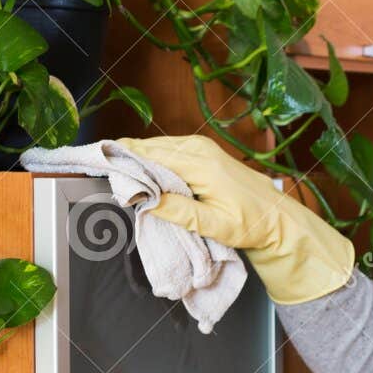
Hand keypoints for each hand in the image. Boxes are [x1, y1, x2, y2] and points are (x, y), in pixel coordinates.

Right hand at [116, 134, 353, 303]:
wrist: (278, 218)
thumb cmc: (251, 224)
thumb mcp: (216, 226)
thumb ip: (181, 213)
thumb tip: (146, 201)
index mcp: (201, 164)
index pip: (150, 155)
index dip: (121, 159)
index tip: (95, 163)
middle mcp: (199, 148)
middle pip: (148, 147)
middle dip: (123, 158)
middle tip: (97, 170)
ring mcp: (200, 147)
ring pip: (156, 147)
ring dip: (135, 159)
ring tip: (111, 172)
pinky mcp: (201, 152)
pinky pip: (167, 150)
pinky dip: (150, 159)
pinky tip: (137, 173)